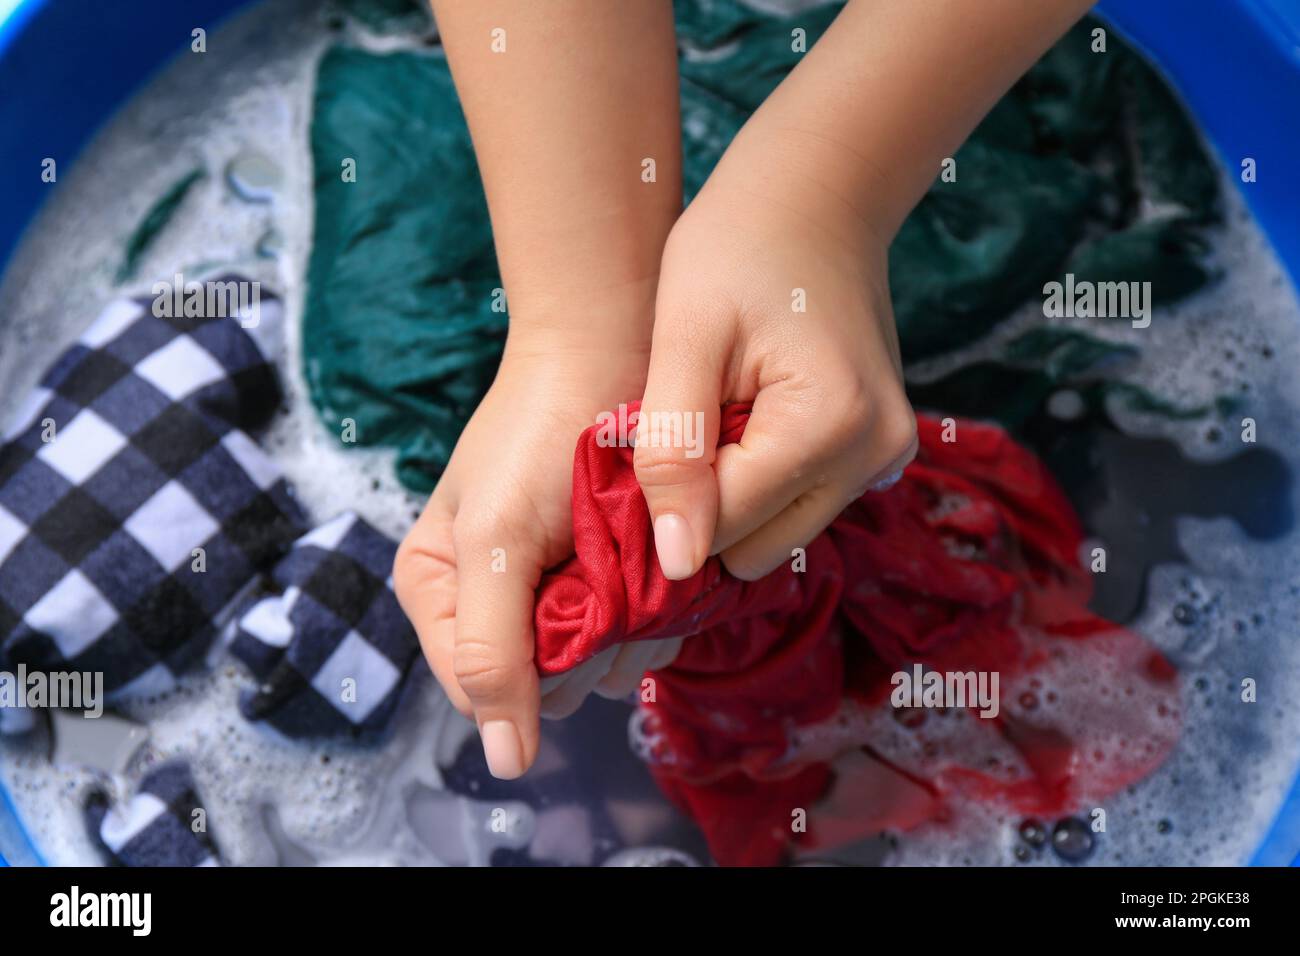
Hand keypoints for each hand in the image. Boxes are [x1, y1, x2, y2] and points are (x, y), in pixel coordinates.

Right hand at [394, 341, 680, 778]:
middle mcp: (495, 602)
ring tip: (630, 558)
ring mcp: (557, 592)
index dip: (531, 667)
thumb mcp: (494, 541)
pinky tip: (658, 566)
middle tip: (602, 574)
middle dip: (585, 644)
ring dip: (629, 628)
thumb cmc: (535, 437)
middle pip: (547, 685)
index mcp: (439, 592)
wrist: (604, 353)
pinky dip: (657, 611)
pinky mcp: (611, 578)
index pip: (484, 690)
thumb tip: (505, 765)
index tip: (564, 602)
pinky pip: (638, 634)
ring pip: (601, 666)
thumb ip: (490, 651)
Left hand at [635, 151, 917, 582]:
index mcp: (832, 424)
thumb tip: (676, 564)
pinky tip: (740, 420)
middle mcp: (876, 456)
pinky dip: (758, 482)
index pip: (723, 526)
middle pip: (753, 547)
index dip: (663, 502)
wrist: (814, 196)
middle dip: (700, 505)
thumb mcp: (684, 337)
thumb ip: (674, 451)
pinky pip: (796, 506)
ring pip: (774, 535)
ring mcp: (885, 459)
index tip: (634, 451)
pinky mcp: (876, 455)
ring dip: (729, 495)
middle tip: (676, 426)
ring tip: (712, 416)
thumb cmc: (737, 247)